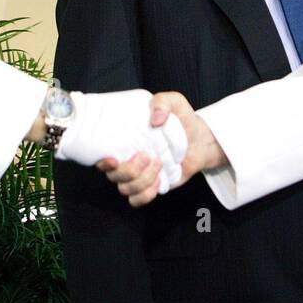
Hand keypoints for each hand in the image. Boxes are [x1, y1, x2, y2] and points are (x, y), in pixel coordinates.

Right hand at [55, 90, 187, 188]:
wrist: (200, 139)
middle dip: (130, 170)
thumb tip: (155, 119)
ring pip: (126, 189)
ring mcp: (138, 175)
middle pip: (114, 176)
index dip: (103, 162)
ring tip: (159, 164)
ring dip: (142, 180)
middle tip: (148, 156)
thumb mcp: (174, 102)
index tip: (113, 159)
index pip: (102, 156)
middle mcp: (127, 160)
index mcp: (124, 141)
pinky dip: (146, 194)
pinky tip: (158, 181)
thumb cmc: (181, 120)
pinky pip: (137, 200)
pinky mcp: (150, 186)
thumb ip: (162, 102)